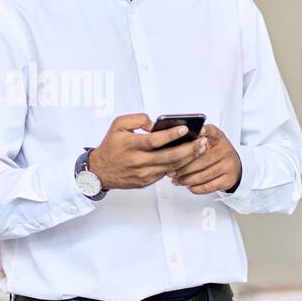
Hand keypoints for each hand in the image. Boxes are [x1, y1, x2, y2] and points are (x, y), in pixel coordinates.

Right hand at [88, 114, 207, 189]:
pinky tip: (188, 158)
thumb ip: (137, 119)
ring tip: (200, 149)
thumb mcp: (118, 125)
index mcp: (130, 145)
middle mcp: (137, 161)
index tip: (184, 129)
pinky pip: (166, 173)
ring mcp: (143, 173)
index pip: (154, 140)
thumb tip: (155, 124)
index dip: (171, 135)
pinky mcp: (146, 182)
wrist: (100, 171)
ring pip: (171, 167)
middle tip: (201, 141)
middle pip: (169, 156)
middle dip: (188, 149)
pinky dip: (178, 166)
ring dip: (188, 158)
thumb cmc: (111, 146)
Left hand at [170, 124, 241, 194]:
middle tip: (172, 172)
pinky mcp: (229, 179)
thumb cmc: (215, 153)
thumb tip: (174, 145)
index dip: (204, 131)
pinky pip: (210, 186)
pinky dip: (197, 188)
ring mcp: (229, 165)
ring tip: (177, 180)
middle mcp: (225, 150)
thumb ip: (195, 141)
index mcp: (218, 138)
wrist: (233, 166)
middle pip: (203, 159)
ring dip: (188, 179)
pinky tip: (189, 186)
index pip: (212, 131)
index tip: (197, 130)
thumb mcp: (209, 141)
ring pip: (205, 175)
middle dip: (184, 168)